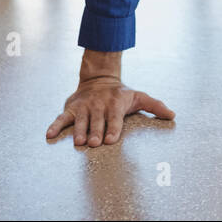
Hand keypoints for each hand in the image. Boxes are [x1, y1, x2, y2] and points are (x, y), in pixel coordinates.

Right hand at [46, 75, 174, 146]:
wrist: (99, 79)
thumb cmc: (121, 94)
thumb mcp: (139, 97)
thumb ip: (155, 106)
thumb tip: (173, 115)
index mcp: (115, 103)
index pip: (114, 118)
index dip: (113, 128)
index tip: (110, 139)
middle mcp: (99, 104)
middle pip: (97, 121)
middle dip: (95, 131)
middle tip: (94, 143)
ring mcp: (84, 107)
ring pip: (80, 121)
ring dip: (79, 131)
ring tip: (79, 142)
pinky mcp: (71, 108)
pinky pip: (61, 118)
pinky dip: (55, 126)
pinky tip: (49, 135)